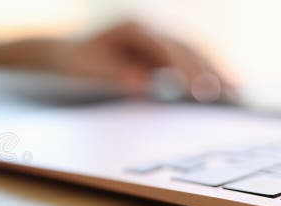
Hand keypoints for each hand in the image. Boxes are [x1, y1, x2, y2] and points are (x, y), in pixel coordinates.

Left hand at [0, 21, 233, 101]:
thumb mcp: (87, 70)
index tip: (197, 87)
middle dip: (203, 69)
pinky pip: (184, 58)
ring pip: (189, 50)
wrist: (60, 55)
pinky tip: (219, 87)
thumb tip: (142, 84)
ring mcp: (154, 36)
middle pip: (184, 46)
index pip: (165, 47)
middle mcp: (146, 27)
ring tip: (230, 92)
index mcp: (132, 27)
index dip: (183, 67)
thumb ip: (114, 74)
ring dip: (209, 69)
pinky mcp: (156, 50)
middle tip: (219, 93)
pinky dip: (201, 71)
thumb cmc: (72, 63)